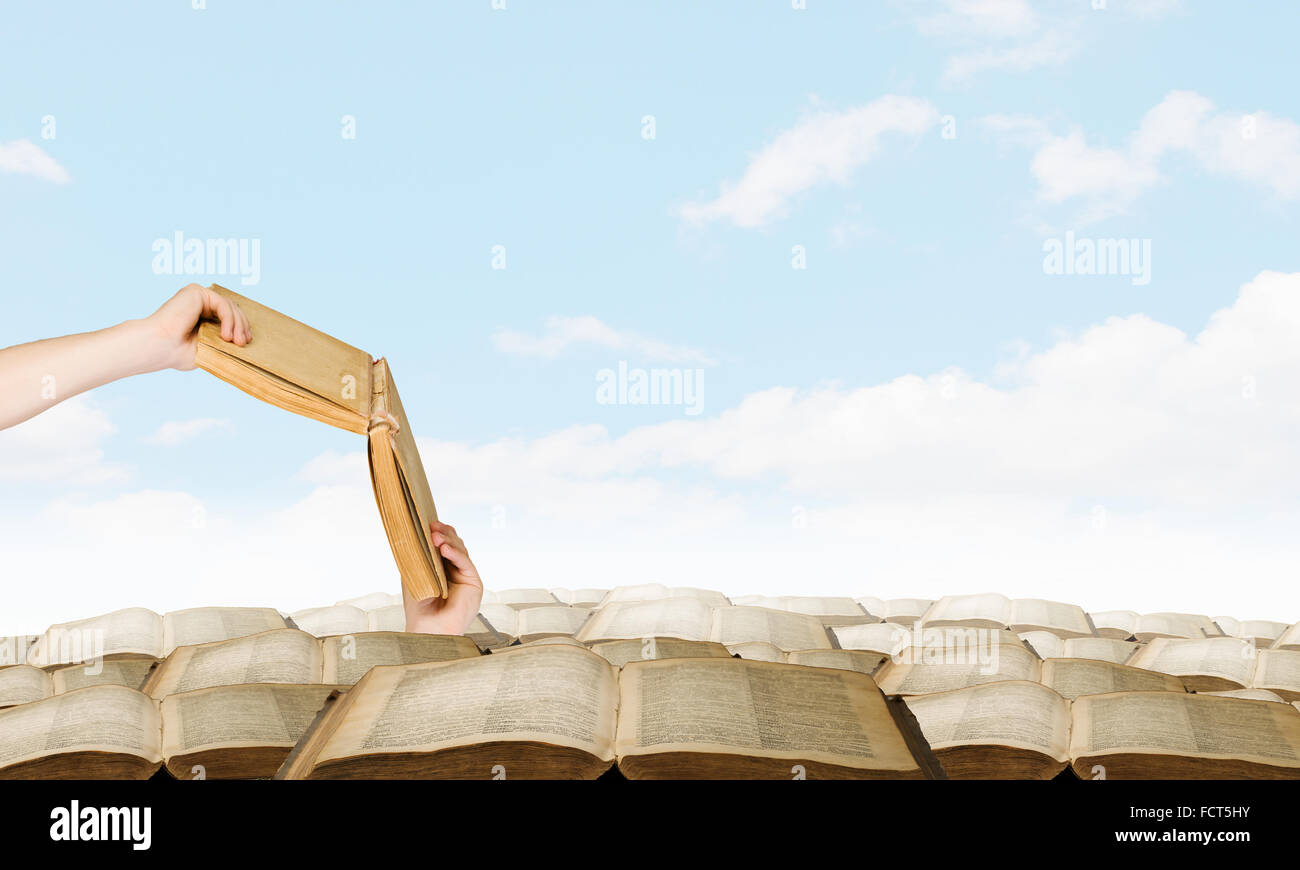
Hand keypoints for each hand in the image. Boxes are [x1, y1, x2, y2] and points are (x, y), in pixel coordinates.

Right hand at [0, 283, 251, 430]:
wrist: (157, 347)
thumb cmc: (176, 352)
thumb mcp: (207, 348)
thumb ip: (222, 341)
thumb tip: (245, 342)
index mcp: (200, 314)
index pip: (228, 315)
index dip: (241, 327)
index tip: (246, 343)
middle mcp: (199, 302)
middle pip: (232, 309)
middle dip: (242, 326)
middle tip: (244, 343)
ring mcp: (197, 295)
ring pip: (229, 306)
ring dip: (237, 325)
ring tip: (236, 342)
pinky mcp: (195, 292)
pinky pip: (222, 303)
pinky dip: (229, 318)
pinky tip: (227, 334)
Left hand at [403, 520, 484, 635]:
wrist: (427, 628)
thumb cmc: (419, 607)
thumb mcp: (415, 575)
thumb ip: (418, 557)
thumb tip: (413, 536)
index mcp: (442, 569)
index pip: (444, 545)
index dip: (438, 534)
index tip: (427, 524)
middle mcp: (455, 572)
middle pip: (455, 545)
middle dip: (443, 534)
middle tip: (431, 528)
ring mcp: (466, 577)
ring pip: (461, 551)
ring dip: (448, 541)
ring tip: (435, 537)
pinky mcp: (474, 583)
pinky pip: (466, 563)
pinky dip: (456, 554)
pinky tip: (445, 549)